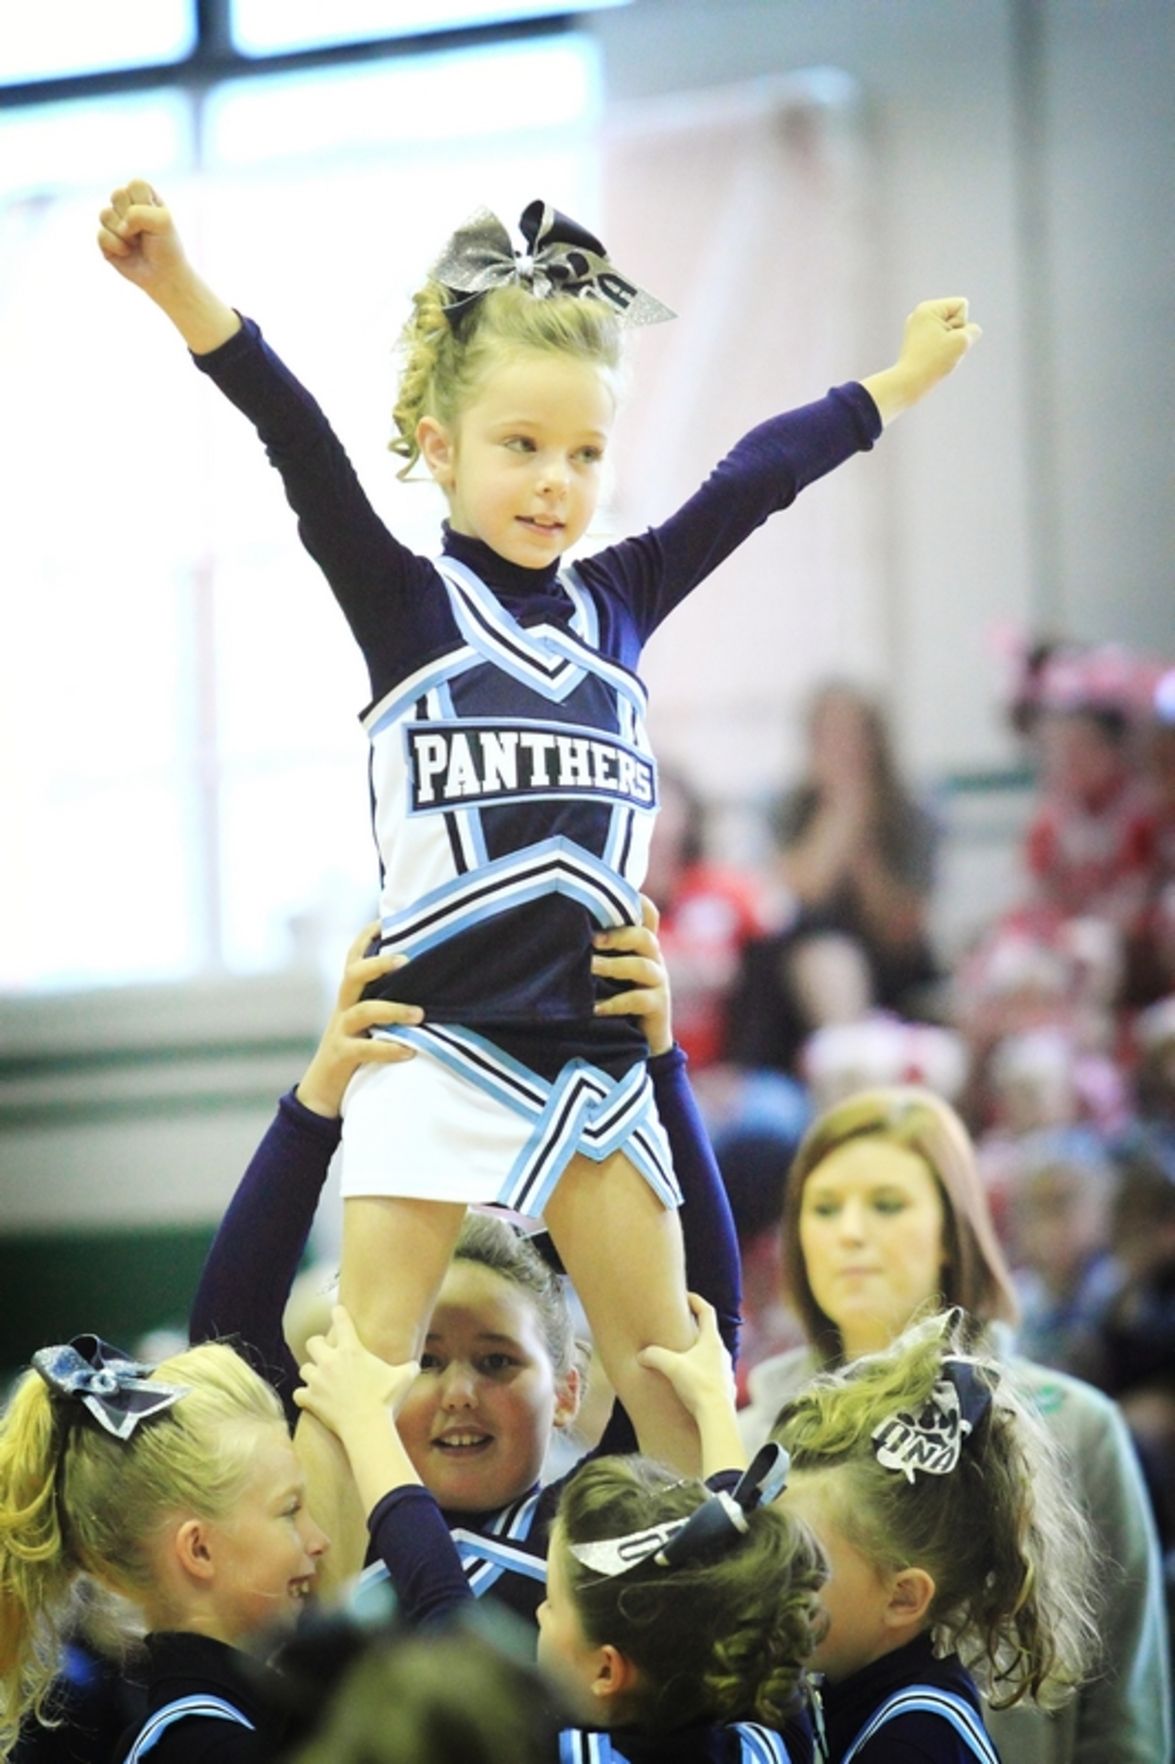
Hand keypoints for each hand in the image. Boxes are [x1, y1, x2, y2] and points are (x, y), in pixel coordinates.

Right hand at [97, 180, 189, 291]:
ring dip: (124, 234)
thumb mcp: (163, 222)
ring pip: (105, 214)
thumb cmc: (167, 247)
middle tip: (144, 232)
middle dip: (132, 217)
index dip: (144, 203)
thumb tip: (119, 226)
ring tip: (136, 243)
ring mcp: (115, 222)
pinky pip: (101, 235)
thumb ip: (139, 213)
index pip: (135, 184)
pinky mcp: (105, 239)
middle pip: (117, 195)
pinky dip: (116, 246)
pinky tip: (127, 253)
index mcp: (145, 195)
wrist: (164, 277)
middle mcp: (128, 205)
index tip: (156, 218)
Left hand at [294, 1305, 419, 1439]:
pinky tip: (311, 1399)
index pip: (340, 1319)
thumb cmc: (386, 1400)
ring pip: (304, 1368)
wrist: (367, 1426)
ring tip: (320, 1379)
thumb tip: (416, 1365)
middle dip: (317, 1346)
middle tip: (326, 1354)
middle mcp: (331, 1361)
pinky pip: (298, 1393)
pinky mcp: (311, 1398)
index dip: (338, 1313)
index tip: (337, 1312)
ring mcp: (318, 1380)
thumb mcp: (403, 1378)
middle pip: (312, 1342)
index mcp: (351, 1350)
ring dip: (311, 1373)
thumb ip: (409, 1367)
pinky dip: (303, 1396)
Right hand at [295, 921, 423, 1117]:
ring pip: (362, 1012)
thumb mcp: (368, 1023)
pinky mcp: (342, 1058)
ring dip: (393, 1010)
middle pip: (353, 975)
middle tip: (406, 959)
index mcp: (350, 997)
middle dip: (378, 964)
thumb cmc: (354, 1052)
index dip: (366, 937)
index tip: (385, 919)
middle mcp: (343, 1009)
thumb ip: (386, 1002)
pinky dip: (388, 1049)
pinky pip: (363, 1050)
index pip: (353, 958)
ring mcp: (340, 1033)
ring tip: (420, 1014)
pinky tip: (409, 1051)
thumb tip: (426, 985)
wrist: (321, 1093)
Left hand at [591, 895, 672, 1055]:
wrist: (644, 1045)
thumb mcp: (608, 973)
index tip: (617, 892)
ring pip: (642, 966)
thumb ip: (595, 953)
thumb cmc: (616, 1002)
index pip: (649, 916)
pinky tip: (593, 1008)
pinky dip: (614, 1002)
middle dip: (618, 935)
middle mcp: (653, 960)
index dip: (639, 902)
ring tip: (590, 968)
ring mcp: (658, 983)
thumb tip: (557, 934)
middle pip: (644, 937)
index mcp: (641, 947)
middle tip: (591, 939)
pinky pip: (639, 999)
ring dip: (614, 965)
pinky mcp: (658, 1007)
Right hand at [636, 1292, 734, 1419]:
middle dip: (693, 1327)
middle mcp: (721, 1352)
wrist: (716, 1415)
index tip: (685, 1295)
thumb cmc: (698, 1386)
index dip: (696, 1300)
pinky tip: (687, 1378)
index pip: (707, 1311)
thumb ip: (654, 1355)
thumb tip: (641, 1355)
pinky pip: (710, 1371)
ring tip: (679, 1354)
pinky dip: (699, 1369)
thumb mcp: (671, 1366)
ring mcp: (724, 1369)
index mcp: (712, 1341)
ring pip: (709, 1353)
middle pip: (708, 1332)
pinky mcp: (722, 1386)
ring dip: (696, 1350)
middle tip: (677, 1325)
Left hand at [862, 297, 981, 424]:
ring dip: (950, 345)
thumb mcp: (962, 342)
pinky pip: (942, 342)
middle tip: (941, 350)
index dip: (962, 324)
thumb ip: (973, 330)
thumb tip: (968, 331)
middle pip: (956, 318)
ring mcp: (918, 329)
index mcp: (928, 308)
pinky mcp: (918, 342)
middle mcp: (920, 314)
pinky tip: (932, 360)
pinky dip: (942, 352)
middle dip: (956, 335)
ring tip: (936, 356)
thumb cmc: (934, 362)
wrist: (908, 384)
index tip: (947, 338)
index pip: (962, 305)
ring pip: (950, 332)